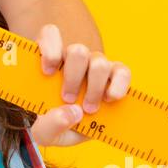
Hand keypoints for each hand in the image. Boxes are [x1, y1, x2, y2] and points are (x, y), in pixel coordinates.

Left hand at [28, 24, 131, 146]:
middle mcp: (73, 59)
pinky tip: (109, 99)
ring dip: (94, 87)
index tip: (47, 72)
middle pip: (77, 51)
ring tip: (89, 108)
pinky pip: (122, 71)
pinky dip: (117, 86)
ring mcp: (95, 66)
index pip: (51, 34)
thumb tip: (73, 112)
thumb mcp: (44, 132)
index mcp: (50, 62)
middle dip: (73, 77)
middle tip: (68, 98)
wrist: (76, 133)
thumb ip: (49, 125)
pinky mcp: (116, 76)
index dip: (50, 47)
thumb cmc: (56, 125)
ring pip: (99, 62)